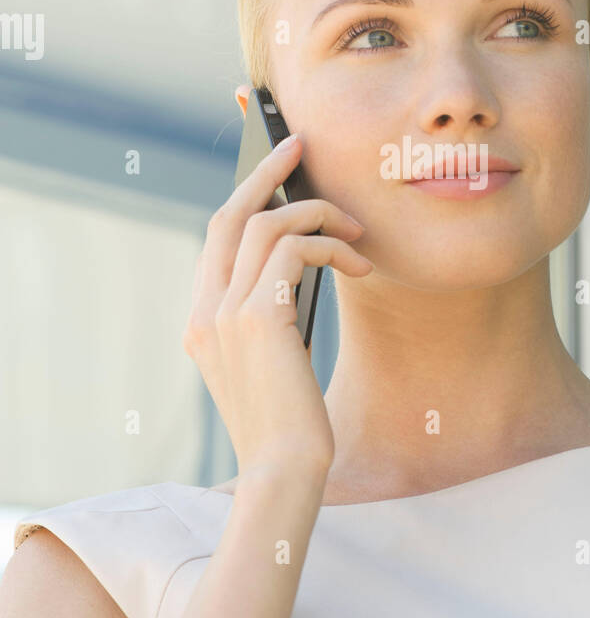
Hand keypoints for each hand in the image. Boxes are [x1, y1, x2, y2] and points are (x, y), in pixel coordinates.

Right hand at [182, 131, 370, 476]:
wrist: (287, 474)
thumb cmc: (291, 427)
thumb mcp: (273, 364)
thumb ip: (269, 317)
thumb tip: (301, 265)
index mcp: (202, 322)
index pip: (218, 238)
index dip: (245, 196)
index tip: (276, 170)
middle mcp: (205, 312)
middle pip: (230, 214)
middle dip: (266, 172)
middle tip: (300, 144)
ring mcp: (225, 314)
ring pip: (267, 224)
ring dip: (319, 214)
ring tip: (358, 233)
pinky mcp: (259, 318)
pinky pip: (296, 249)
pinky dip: (332, 245)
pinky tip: (360, 263)